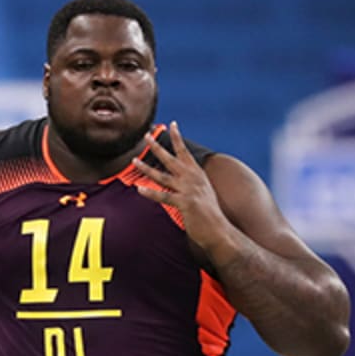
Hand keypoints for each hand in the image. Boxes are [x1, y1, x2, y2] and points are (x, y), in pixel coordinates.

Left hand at [131, 121, 233, 254]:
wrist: (220, 231)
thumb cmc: (210, 214)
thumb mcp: (204, 193)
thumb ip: (194, 183)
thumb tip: (184, 177)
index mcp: (198, 174)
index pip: (185, 152)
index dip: (178, 138)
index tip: (172, 124)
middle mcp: (194, 179)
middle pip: (171, 159)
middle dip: (157, 146)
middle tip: (146, 135)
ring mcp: (189, 190)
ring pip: (163, 176)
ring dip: (147, 168)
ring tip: (134, 160)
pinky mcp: (186, 204)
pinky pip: (164, 196)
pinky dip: (150, 193)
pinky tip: (139, 188)